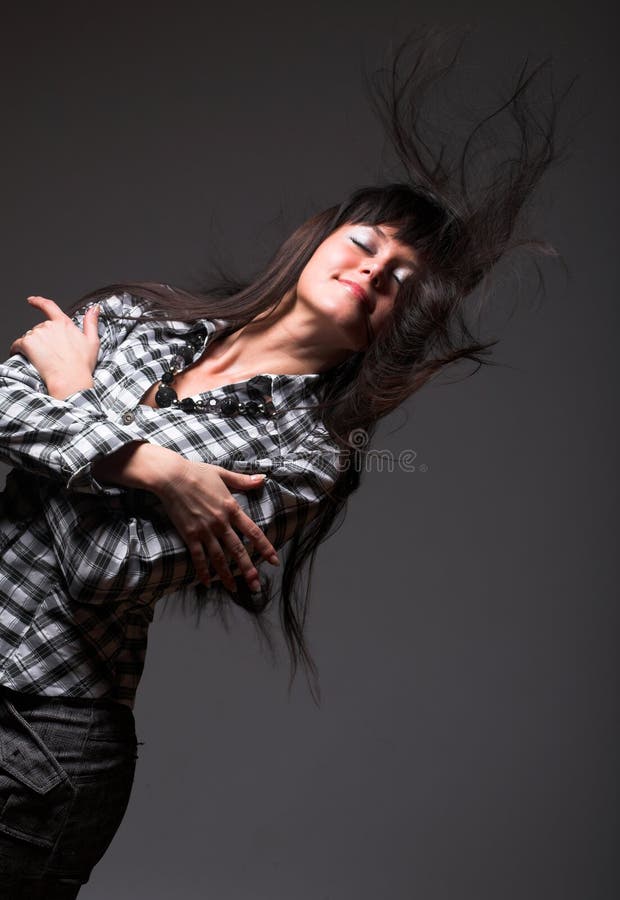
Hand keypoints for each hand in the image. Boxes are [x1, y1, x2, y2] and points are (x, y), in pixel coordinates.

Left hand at [10, 296, 100, 398]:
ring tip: (44, 360)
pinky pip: (18, 345)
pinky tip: (27, 358)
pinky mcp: (27, 344)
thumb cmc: (82, 365)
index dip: (38, 301)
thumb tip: (94, 308)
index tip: (32, 300)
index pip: (49, 306)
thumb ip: (91, 322)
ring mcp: (37, 334)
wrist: (70, 380)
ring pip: (30, 337)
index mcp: (64, 323)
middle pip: (40, 328)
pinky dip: (18, 350)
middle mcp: (49, 326)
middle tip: (52, 354)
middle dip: (42, 339)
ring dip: (33, 347)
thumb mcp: (92, 341)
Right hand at [157, 459, 279, 592]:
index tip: (274, 561)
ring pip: (219, 558)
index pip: (253, 532)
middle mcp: (221, 522)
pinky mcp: (189, 535)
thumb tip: (263, 479)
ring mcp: (205, 530)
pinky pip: (198, 557)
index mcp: (231, 508)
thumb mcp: (223, 474)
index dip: (265, 548)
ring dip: (227, 576)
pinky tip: (206, 583)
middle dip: (248, 570)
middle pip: (238, 550)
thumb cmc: (196, 472)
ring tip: (234, 589)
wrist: (171, 476)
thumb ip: (243, 481)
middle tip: (256, 586)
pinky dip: (203, 571)